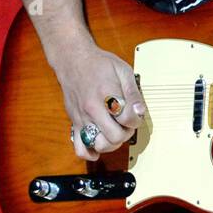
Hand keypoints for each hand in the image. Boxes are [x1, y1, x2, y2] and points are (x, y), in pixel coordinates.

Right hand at [49, 36, 145, 161]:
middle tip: (126, 123)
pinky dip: (91, 152)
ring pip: (100, 145)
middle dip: (126, 133)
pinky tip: (99, 146)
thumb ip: (133, 93)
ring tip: (115, 130)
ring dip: (112, 142)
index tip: (135, 113)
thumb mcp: (123, 70)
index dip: (136, 119)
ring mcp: (81, 117)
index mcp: (106, 93)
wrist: (73, 60)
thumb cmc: (99, 64)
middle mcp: (92, 108)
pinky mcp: (74, 123)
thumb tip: (140, 112)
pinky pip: (80, 148)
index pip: (127, 119)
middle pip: (115, 137)